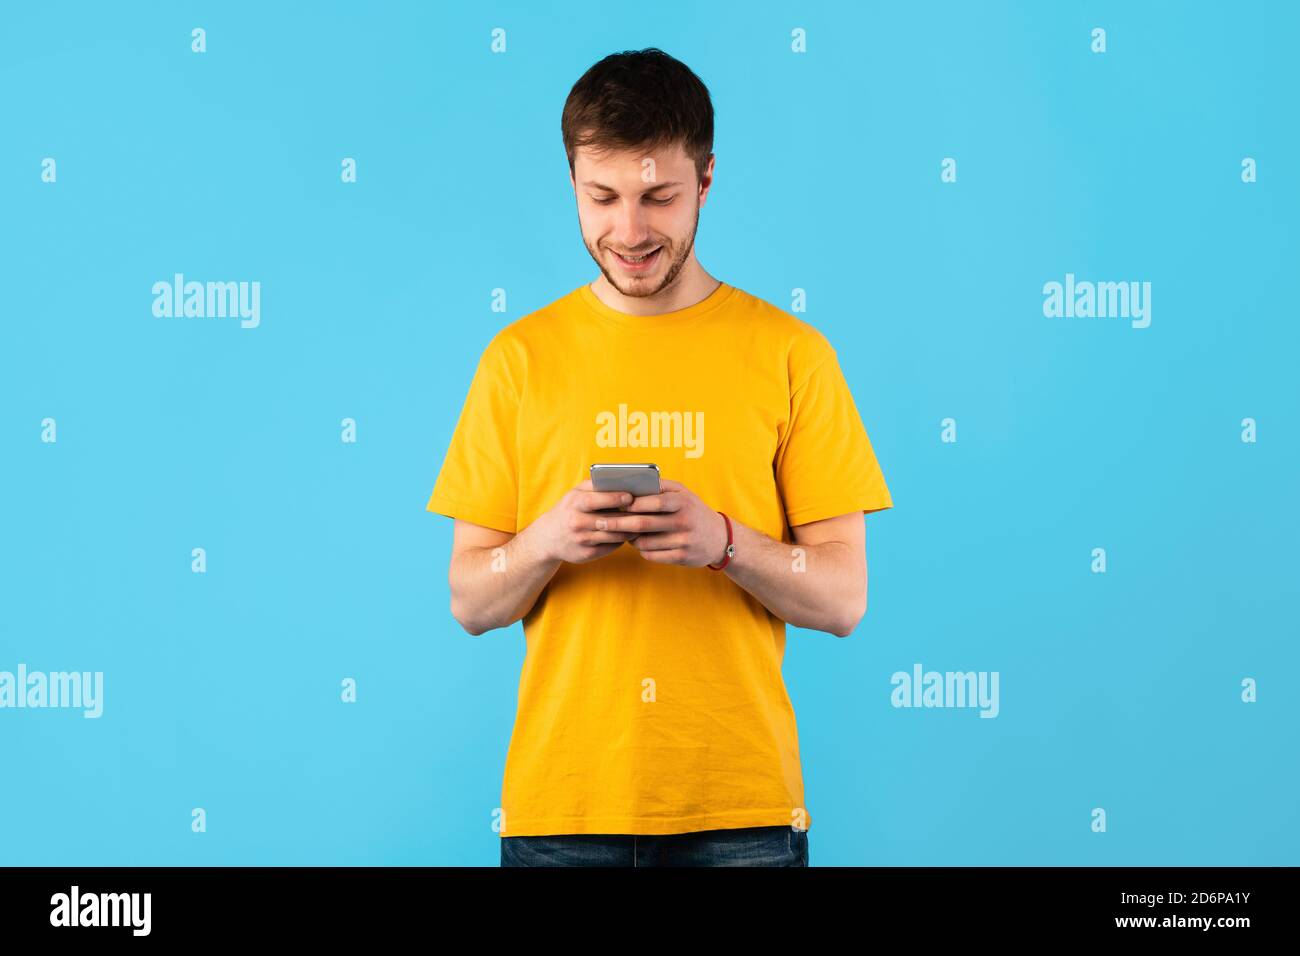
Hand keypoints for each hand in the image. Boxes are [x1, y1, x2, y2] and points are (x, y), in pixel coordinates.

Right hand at [530, 479, 640, 563]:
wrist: (548, 538)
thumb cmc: (569, 509)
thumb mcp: (575, 493)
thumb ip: (596, 485)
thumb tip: (623, 480)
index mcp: (574, 504)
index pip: (595, 500)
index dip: (614, 498)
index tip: (630, 497)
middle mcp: (576, 522)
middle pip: (608, 521)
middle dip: (628, 517)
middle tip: (645, 512)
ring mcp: (581, 540)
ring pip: (613, 536)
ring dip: (630, 530)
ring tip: (642, 524)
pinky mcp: (586, 555)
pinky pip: (610, 547)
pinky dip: (622, 540)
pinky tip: (629, 534)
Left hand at [607, 478, 729, 567]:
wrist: (720, 538)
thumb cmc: (693, 510)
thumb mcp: (683, 493)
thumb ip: (660, 487)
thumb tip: (630, 485)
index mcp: (683, 501)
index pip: (653, 501)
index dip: (631, 503)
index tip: (614, 504)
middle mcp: (684, 520)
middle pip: (643, 523)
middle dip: (618, 523)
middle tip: (601, 522)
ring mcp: (684, 540)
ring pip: (644, 542)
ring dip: (628, 538)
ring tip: (621, 532)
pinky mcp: (682, 557)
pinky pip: (652, 555)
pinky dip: (641, 550)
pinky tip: (638, 544)